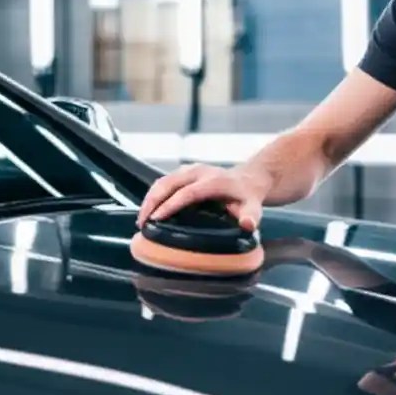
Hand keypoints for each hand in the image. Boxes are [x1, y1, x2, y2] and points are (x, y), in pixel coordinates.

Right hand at [137, 163, 266, 231]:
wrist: (249, 178)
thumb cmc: (248, 196)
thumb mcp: (254, 207)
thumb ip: (251, 216)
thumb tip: (247, 225)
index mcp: (213, 181)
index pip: (187, 193)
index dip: (170, 205)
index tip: (156, 219)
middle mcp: (199, 172)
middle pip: (168, 183)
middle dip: (152, 202)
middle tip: (142, 222)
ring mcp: (190, 170)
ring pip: (163, 181)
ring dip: (150, 198)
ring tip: (142, 219)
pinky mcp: (184, 172)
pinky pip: (164, 182)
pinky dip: (154, 195)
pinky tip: (149, 210)